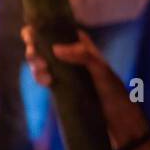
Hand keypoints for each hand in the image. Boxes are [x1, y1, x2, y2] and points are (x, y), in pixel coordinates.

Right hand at [21, 25, 147, 143]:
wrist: (117, 120)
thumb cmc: (113, 91)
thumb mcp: (101, 70)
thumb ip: (82, 55)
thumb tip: (55, 49)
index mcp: (79, 44)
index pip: (54, 29)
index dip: (38, 30)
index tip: (32, 38)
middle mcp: (68, 53)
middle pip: (40, 43)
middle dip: (33, 50)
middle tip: (39, 62)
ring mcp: (62, 69)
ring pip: (38, 60)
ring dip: (35, 66)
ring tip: (46, 78)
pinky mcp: (58, 84)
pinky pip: (41, 76)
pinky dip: (39, 77)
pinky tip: (47, 84)